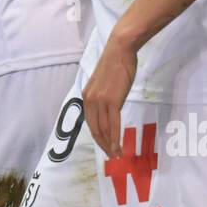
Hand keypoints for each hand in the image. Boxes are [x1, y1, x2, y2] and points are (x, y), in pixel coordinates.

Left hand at [83, 35, 137, 157]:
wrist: (120, 50)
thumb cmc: (115, 64)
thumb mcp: (103, 83)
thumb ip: (102, 96)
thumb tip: (108, 108)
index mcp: (86, 96)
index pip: (90, 122)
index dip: (97, 136)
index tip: (104, 145)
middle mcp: (90, 100)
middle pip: (95, 129)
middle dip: (102, 144)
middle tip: (110, 155)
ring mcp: (100, 101)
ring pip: (103, 130)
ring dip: (109, 145)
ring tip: (116, 154)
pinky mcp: (112, 101)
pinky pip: (113, 125)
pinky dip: (115, 138)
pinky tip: (118, 147)